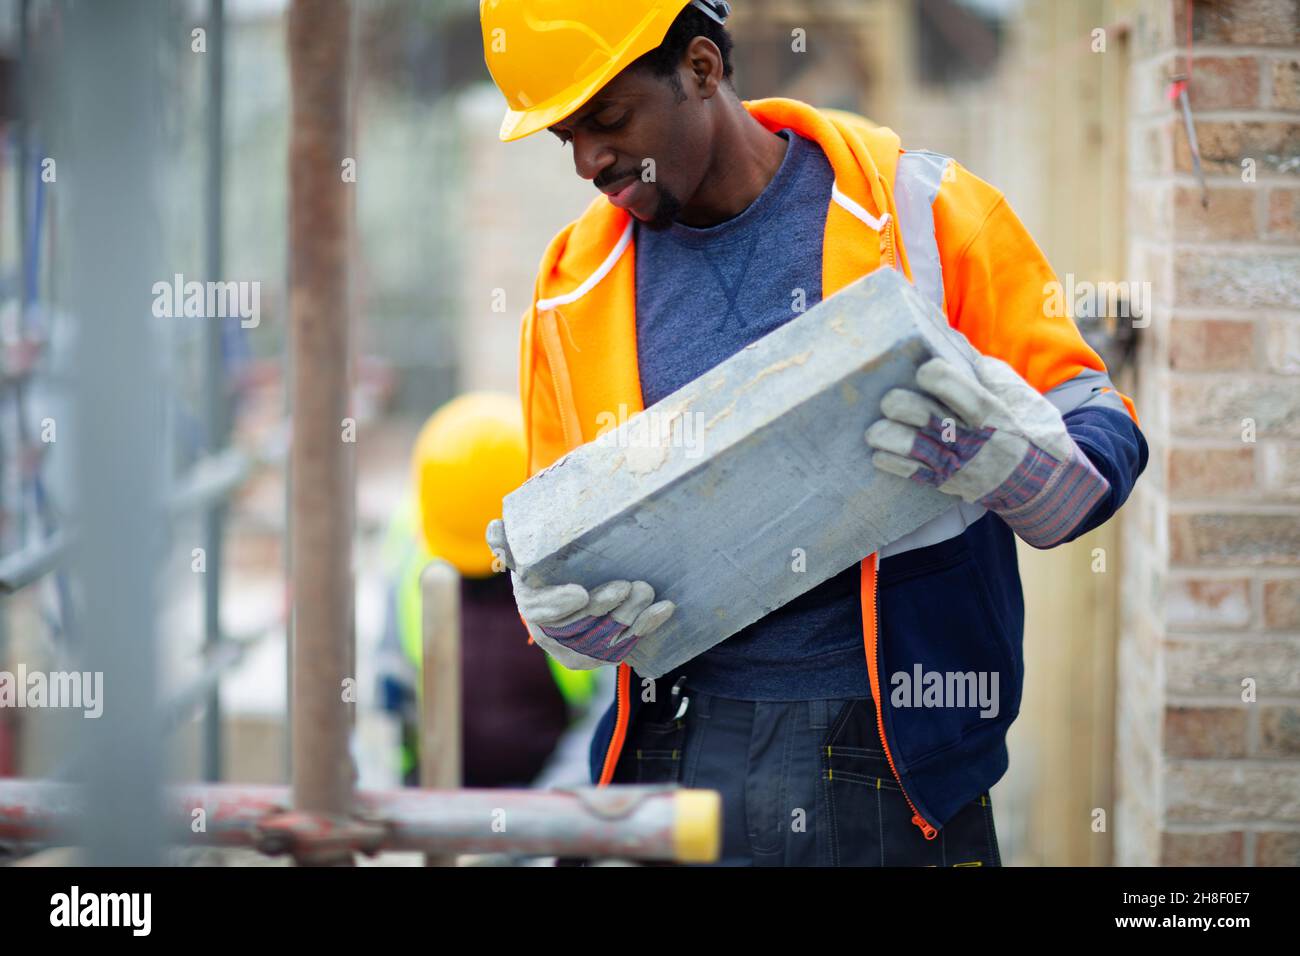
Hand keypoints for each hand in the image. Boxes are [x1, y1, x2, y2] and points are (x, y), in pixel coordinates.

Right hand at [485, 519, 675, 668]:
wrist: (567, 594)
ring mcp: (582, 646)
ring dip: (630, 615)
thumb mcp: (522, 552)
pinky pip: (629, 641)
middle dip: (604, 606)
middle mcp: (555, 633)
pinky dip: (648, 625)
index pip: (542, 611)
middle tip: (626, 586)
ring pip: (608, 635)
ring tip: (647, 590)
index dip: (560, 604)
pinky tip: (665, 609)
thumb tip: (495, 529)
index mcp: (533, 606)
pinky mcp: (606, 651)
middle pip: (581, 624)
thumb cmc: (544, 566)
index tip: (580, 593)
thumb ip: (507, 541)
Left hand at [864, 355, 1109, 547]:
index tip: (924, 370)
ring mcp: (959, 464)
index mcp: (994, 413)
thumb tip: (952, 343)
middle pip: (928, 418)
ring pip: (913, 448)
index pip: (960, 392)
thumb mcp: (1020, 396)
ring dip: (888, 437)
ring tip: (876, 428)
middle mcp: (974, 439)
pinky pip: (912, 473)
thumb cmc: (1031, 430)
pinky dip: (891, 462)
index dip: (937, 378)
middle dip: (902, 405)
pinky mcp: (948, 482)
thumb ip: (986, 372)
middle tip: (889, 399)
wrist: (1045, 483)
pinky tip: (879, 452)